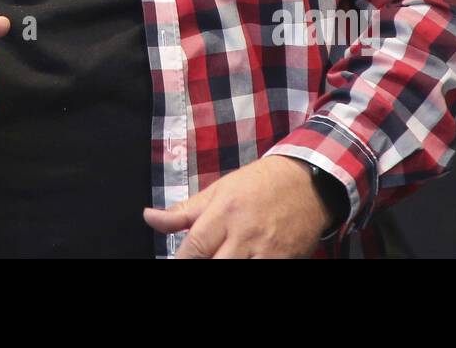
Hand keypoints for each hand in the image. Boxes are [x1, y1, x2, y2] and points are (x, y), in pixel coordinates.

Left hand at [142, 155, 329, 257]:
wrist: (306, 182)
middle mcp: (244, 233)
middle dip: (203, 266)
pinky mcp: (285, 261)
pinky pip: (262, 273)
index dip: (181, 262)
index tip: (179, 262)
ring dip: (227, 268)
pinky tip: (243, 262)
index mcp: (224, 212)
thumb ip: (183, 212)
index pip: (193, 248)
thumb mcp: (218, 190)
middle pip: (215, 265)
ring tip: (224, 258)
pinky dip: (251, 271)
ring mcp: (267, 251)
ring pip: (239, 272)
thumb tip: (149, 218)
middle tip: (201, 260)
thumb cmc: (256, 185)